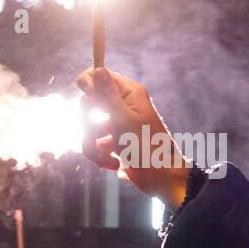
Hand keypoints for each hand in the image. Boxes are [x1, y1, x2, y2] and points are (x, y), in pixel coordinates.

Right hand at [76, 68, 189, 207]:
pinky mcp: (114, 142)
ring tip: (107, 158)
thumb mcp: (123, 120)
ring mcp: (117, 124)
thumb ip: (107, 95)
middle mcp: (122, 105)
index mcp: (128, 94)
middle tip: (97, 133)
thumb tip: (98, 68)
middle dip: (88, 123)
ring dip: (93, 145)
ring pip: (88, 127)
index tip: (89, 99)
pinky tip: (113, 164)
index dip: (89, 84)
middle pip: (88, 103)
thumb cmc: (146, 148)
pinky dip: (100, 156)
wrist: (160, 179)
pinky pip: (95, 144)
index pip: (100, 75)